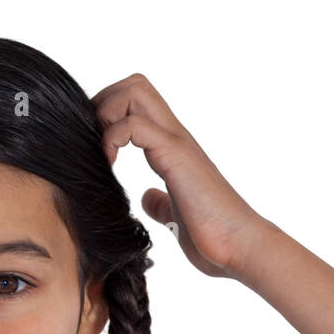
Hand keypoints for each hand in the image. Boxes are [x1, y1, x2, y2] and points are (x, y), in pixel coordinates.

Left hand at [92, 73, 274, 281]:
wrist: (241, 249)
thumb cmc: (214, 237)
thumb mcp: (176, 216)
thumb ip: (161, 202)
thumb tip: (148, 199)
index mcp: (173, 148)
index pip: (137, 102)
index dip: (109, 115)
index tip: (98, 150)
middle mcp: (176, 137)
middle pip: (134, 84)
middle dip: (103, 104)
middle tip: (93, 143)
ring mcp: (177, 143)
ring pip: (135, 91)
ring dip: (106, 115)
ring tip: (102, 154)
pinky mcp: (176, 157)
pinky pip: (135, 126)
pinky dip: (112, 139)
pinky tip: (110, 166)